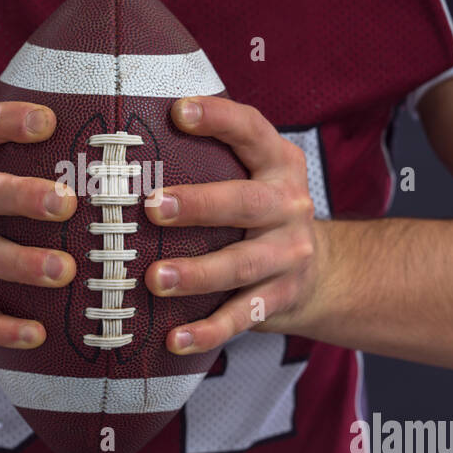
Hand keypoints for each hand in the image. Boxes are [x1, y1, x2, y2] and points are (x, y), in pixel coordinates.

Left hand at [145, 97, 320, 352]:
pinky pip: (242, 317)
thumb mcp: (253, 173)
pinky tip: (173, 340)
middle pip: (245, 203)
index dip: (218, 118)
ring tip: (154, 279)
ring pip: (241, 266)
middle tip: (151, 206)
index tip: (177, 112)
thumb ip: (212, 156)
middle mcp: (289, 205)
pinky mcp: (281, 298)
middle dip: (198, 205)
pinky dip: (208, 332)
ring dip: (197, 274)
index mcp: (278, 163)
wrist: (323, 271)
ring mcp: (289, 255)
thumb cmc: (259, 210)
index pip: (251, 131)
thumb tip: (128, 133)